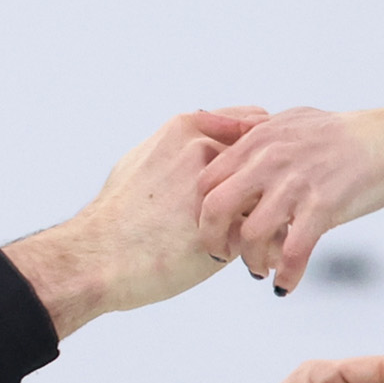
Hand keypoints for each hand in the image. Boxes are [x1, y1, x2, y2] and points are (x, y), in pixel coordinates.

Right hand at [5, 109, 267, 339]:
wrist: (98, 257)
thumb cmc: (117, 216)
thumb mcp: (141, 160)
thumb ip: (176, 147)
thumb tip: (195, 140)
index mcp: (186, 128)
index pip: (253, 123)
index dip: (265, 148)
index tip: (268, 168)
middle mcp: (205, 150)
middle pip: (268, 157)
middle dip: (279, 179)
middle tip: (285, 201)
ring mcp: (218, 187)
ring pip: (273, 193)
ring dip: (279, 212)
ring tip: (276, 234)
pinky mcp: (227, 228)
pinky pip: (271, 231)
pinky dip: (272, 244)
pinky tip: (263, 258)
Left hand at [193, 99, 383, 293]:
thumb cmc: (341, 132)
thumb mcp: (287, 119)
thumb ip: (247, 128)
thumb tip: (208, 123)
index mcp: (257, 141)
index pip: (207, 181)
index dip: (202, 211)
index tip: (214, 228)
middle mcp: (269, 161)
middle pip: (216, 208)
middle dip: (214, 241)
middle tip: (224, 256)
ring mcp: (295, 184)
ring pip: (251, 236)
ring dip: (252, 262)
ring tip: (261, 270)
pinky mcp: (322, 207)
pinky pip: (293, 251)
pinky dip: (286, 275)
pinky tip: (286, 285)